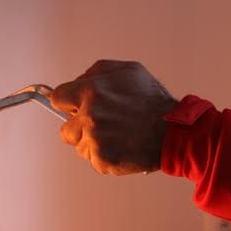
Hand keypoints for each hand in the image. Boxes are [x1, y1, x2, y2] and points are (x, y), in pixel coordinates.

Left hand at [50, 60, 178, 175]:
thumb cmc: (154, 101)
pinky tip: (121, 147)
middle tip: (101, 125)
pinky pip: (93, 160)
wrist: (173, 131)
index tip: (75, 107)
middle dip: (79, 126)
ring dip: (93, 142)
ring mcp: (94, 140)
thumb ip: (97, 72)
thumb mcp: (128, 70)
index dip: (69, 103)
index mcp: (90, 92)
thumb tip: (80, 81)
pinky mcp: (102, 160)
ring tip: (116, 136)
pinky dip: (105, 156)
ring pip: (79, 146)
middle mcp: (89, 116)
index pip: (58, 99)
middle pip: (65, 128)